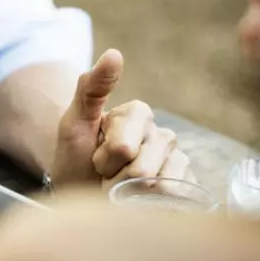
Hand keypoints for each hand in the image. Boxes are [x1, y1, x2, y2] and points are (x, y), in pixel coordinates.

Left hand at [48, 49, 192, 187]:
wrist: (80, 191)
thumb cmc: (75, 156)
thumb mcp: (74, 122)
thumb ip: (91, 87)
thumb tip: (114, 54)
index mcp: (140, 113)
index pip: (123, 148)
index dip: (102, 161)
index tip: (94, 158)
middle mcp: (163, 135)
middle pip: (143, 171)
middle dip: (115, 181)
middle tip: (105, 176)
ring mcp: (176, 161)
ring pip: (160, 188)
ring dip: (131, 198)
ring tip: (121, 190)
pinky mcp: (185, 187)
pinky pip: (177, 199)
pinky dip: (152, 206)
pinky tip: (141, 201)